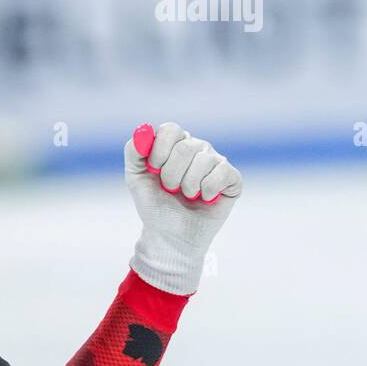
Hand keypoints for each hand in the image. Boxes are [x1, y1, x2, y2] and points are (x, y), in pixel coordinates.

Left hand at [124, 122, 241, 294]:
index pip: (171, 130)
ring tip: (186, 196)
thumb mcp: (135, 179)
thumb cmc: (154, 205)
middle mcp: (197, 148)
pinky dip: (207, 191)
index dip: (160, 150)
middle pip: (186, 147)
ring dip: (188, 186)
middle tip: (170, 189)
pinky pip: (222, 173)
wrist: (171, 236)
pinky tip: (204, 199)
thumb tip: (141, 132)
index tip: (154, 169)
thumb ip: (133, 153)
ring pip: (204, 161)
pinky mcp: (233, 178)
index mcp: (174, 144)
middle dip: (171, 175)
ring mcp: (216, 161)